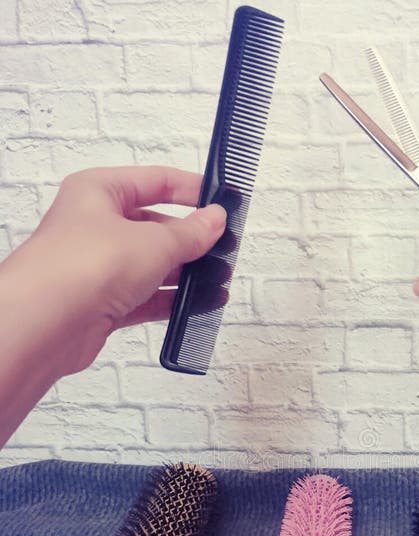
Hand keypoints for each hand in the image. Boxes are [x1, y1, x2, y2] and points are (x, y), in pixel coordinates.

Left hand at [4, 165, 225, 373]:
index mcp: (99, 192)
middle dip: (192, 240)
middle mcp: (95, 226)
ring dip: (186, 274)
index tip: (222, 202)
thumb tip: (215, 220)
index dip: (191, 190)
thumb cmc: (83, 266)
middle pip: (155, 226)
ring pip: (152, 265)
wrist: (46, 324)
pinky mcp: (103, 303)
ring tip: (220, 281)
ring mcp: (98, 267)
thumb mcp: (153, 242)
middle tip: (225, 249)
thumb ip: (190, 233)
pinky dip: (172, 300)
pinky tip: (200, 304)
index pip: (155, 181)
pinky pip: (146, 297)